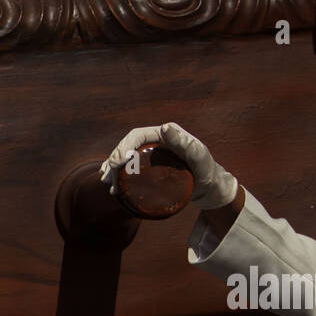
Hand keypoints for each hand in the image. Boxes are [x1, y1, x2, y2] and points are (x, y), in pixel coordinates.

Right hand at [99, 123, 237, 209]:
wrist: (209, 185)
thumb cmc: (206, 169)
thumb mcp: (198, 155)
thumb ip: (184, 142)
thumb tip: (165, 128)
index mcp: (164, 134)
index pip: (137, 135)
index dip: (123, 146)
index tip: (117, 162)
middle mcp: (155, 142)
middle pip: (127, 146)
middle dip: (113, 159)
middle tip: (107, 176)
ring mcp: (151, 156)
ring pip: (125, 158)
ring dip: (112, 169)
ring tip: (106, 183)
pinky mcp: (149, 169)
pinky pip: (129, 170)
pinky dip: (118, 177)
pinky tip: (112, 188)